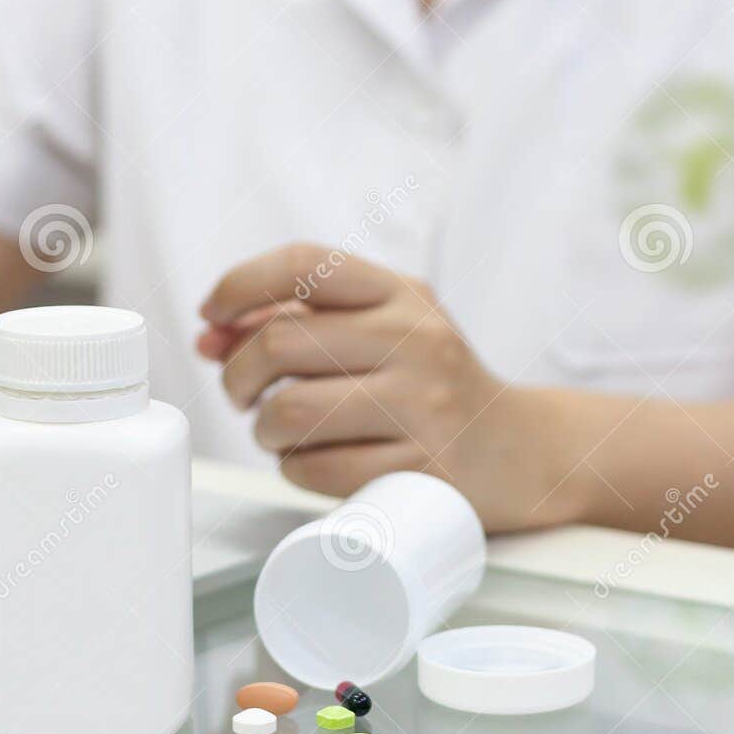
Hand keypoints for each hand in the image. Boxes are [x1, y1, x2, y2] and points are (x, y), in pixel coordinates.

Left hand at [197, 243, 586, 531]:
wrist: (522, 450)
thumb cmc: (436, 387)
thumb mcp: (386, 328)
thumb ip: (302, 320)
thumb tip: (211, 334)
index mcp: (402, 295)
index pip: (302, 264)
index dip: (238, 285)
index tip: (212, 316)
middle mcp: (416, 340)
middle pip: (279, 344)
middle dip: (238, 377)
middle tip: (244, 395)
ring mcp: (423, 405)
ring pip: (289, 412)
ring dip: (264, 430)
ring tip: (281, 432)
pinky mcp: (422, 468)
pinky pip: (317, 469)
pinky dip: (294, 469)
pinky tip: (313, 461)